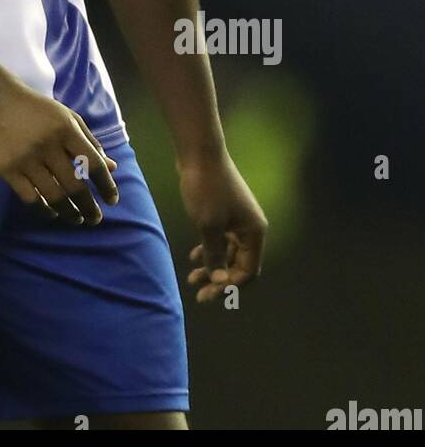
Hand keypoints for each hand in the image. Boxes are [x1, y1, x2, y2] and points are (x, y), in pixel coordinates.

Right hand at [0, 80, 118, 225]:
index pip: (93, 164)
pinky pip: (30, 199)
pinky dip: (44, 210)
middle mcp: (48, 145)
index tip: (112, 201)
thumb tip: (112, 168)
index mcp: (66, 129)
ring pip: (54, 196)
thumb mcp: (68, 118)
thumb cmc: (38, 109)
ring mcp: (27, 159)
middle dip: (89, 207)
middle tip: (95, 219)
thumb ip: (90, 142)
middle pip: (75, 186)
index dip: (106, 185)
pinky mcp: (8, 169)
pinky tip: (53, 213)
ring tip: (77, 219)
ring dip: (70, 213)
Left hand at [178, 149, 267, 302]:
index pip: (248, 271)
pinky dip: (209, 249)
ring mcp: (237, 220)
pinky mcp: (224, 212)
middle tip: (197, 291)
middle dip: (219, 278)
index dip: (229, 285)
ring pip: (228, 252)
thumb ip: (215, 254)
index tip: (208, 293)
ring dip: (212, 265)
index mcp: (254, 232)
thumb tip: (220, 280)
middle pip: (238, 264)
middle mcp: (250, 228)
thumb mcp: (208, 226)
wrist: (199, 153)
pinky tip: (194, 256)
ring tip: (192, 278)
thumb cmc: (206, 189)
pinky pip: (220, 239)